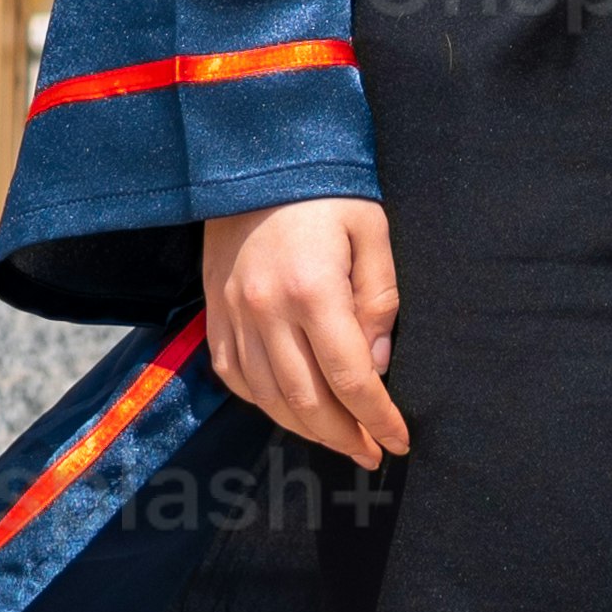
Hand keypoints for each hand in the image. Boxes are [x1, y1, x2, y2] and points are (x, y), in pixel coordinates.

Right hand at [203, 199, 405, 470]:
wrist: (252, 159)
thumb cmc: (324, 190)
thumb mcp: (371, 231)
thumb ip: (378, 299)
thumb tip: (377, 366)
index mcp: (313, 291)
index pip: (351, 379)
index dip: (377, 419)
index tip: (398, 441)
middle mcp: (266, 312)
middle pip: (307, 402)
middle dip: (344, 437)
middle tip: (372, 451)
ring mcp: (233, 316)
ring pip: (269, 399)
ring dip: (306, 429)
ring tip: (339, 438)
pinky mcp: (213, 315)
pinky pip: (236, 378)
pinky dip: (265, 403)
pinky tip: (291, 408)